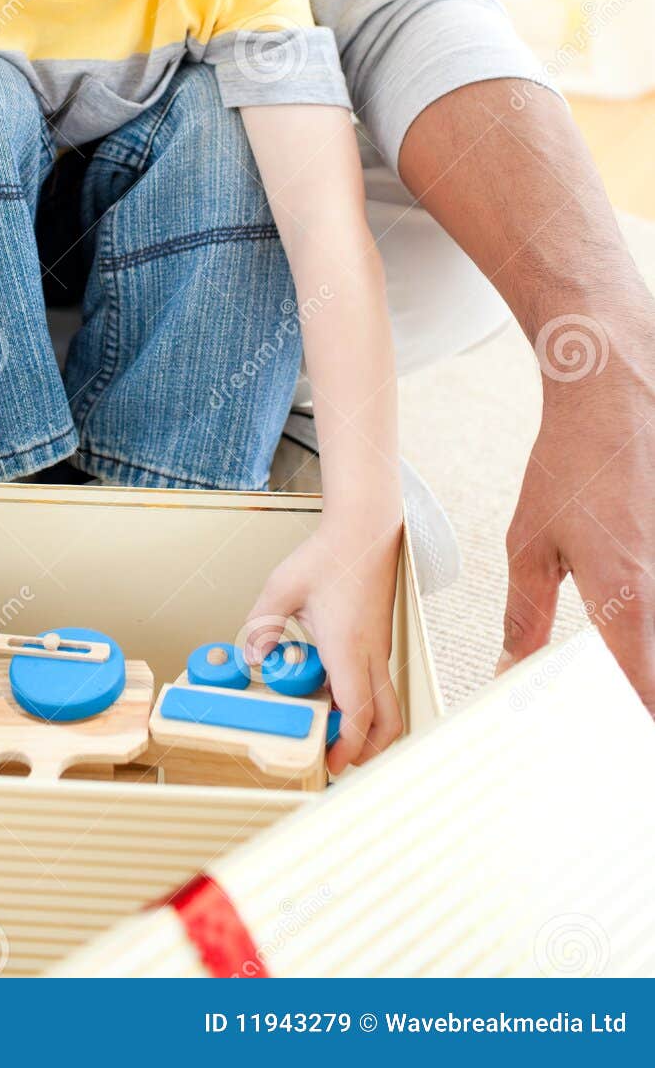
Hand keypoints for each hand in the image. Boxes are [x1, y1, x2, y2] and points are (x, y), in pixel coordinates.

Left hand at [243, 520, 402, 772]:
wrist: (366, 530)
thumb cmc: (329, 555)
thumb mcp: (283, 587)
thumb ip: (262, 625)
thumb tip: (251, 659)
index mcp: (348, 648)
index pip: (357, 713)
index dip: (347, 747)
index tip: (330, 765)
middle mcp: (372, 655)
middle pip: (388, 721)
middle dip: (367, 751)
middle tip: (336, 762)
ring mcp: (379, 650)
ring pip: (389, 706)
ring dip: (368, 729)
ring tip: (333, 736)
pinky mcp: (378, 643)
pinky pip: (378, 686)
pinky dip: (363, 705)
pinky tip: (332, 698)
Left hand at [499, 317, 654, 710]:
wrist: (617, 395)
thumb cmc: (576, 463)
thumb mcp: (532, 543)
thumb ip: (526, 616)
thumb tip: (513, 668)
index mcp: (628, 599)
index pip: (645, 695)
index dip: (633, 732)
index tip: (619, 759)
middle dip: (637, 701)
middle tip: (615, 726)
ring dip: (643, 655)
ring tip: (621, 676)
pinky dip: (650, 620)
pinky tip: (634, 626)